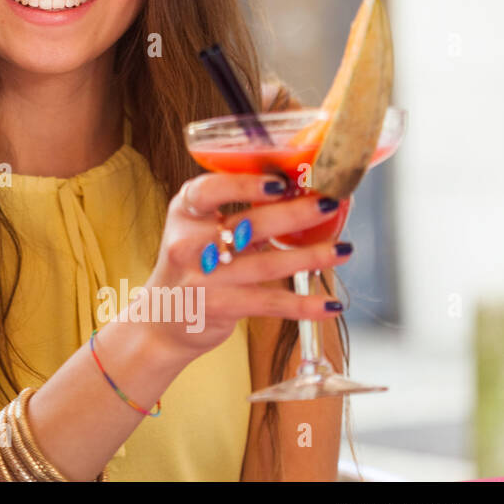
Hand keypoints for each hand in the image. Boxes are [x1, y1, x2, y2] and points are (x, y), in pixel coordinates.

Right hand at [141, 173, 350, 359]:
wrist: (160, 321)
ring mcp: (202, 278)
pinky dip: (304, 304)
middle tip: (329, 204)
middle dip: (295, 214)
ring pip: (266, 264)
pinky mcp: (218, 307)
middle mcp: (188, 243)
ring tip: (343, 250)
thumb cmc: (191, 268)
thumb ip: (235, 217)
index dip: (245, 185)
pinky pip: (270, 303)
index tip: (280, 182)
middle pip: (248, 225)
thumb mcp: (197, 233)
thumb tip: (300, 197)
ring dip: (311, 257)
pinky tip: (330, 305)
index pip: (209, 190)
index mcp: (184, 213)